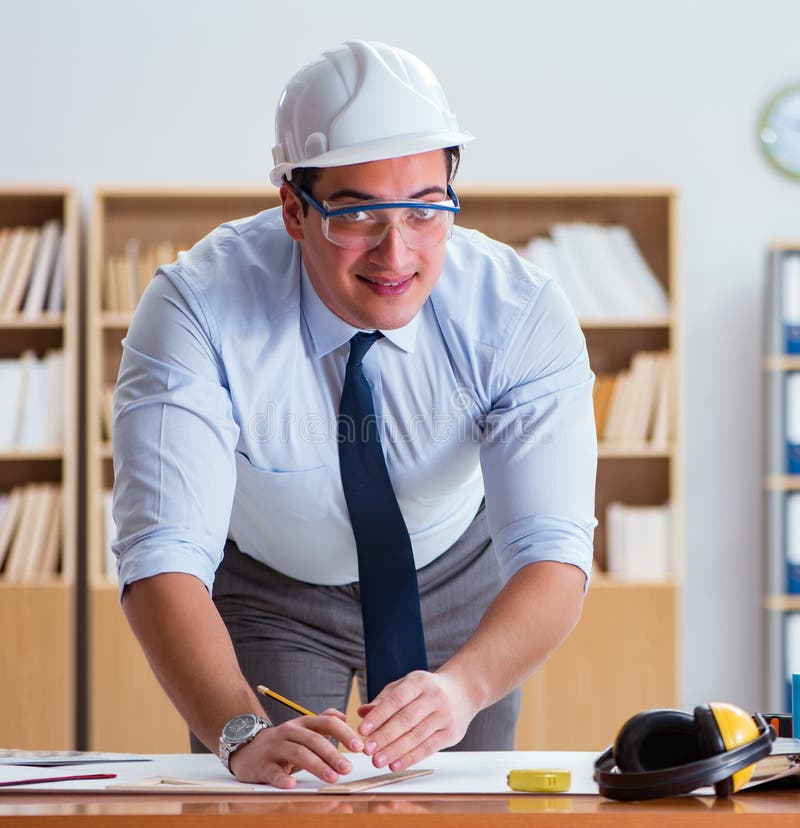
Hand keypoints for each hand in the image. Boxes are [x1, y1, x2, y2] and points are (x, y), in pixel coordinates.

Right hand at [230, 709, 363, 788]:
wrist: (247, 749)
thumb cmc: (282, 742)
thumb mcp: (303, 728)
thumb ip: (323, 722)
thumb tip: (344, 717)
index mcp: (302, 723)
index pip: (326, 723)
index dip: (344, 734)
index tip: (359, 747)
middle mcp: (289, 731)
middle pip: (313, 740)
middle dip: (332, 754)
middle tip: (347, 768)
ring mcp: (274, 747)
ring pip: (297, 754)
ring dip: (317, 766)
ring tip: (332, 778)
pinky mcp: (262, 764)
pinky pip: (273, 771)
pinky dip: (283, 778)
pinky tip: (292, 785)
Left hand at [356, 671, 475, 771]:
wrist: (463, 690)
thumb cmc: (428, 690)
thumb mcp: (406, 686)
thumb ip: (384, 700)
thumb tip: (362, 713)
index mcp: (419, 682)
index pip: (396, 700)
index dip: (378, 716)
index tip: (362, 730)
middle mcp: (434, 697)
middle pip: (406, 720)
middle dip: (384, 737)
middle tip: (367, 750)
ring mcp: (444, 715)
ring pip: (416, 736)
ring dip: (395, 751)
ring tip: (378, 761)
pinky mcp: (451, 733)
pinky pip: (428, 748)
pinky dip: (410, 758)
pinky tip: (396, 765)